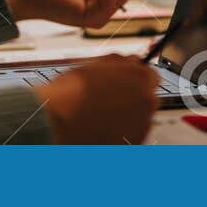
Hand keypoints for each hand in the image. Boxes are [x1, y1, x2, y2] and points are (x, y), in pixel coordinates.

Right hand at [35, 56, 158, 143]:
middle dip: (133, 98)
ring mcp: (142, 126)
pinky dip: (119, 135)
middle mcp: (147, 102)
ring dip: (126, 117)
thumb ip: (120, 62)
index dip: (136, 79)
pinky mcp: (131, 146)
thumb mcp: (97, 65)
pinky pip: (129, 137)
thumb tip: (132, 61)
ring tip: (98, 117)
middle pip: (147, 98)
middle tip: (108, 101)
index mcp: (141, 78)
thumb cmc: (71, 93)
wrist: (55, 123)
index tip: (126, 83)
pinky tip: (99, 131)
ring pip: (139, 120)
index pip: (151, 76)